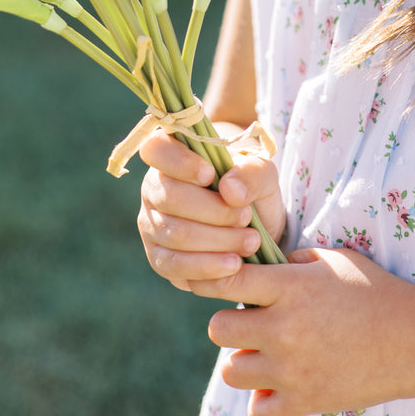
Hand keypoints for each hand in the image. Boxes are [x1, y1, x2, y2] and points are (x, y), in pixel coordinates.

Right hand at [137, 130, 285, 292]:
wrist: (253, 223)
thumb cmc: (250, 187)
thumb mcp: (262, 173)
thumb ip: (251, 173)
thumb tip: (229, 190)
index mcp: (172, 154)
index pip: (155, 148)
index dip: (179, 162)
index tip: (210, 174)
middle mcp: (154, 188)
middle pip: (170, 197)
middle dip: (214, 211)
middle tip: (246, 216)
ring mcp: (152, 224)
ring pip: (175, 234)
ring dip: (218, 240)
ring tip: (251, 241)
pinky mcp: (159, 258)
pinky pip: (174, 266)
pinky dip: (206, 267)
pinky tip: (233, 265)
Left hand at [201, 247, 414, 415]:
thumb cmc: (376, 290)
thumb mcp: (335, 259)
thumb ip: (294, 261)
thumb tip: (266, 266)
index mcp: (291, 287)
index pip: (227, 280)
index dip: (219, 278)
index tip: (229, 283)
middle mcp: (285, 328)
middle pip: (218, 330)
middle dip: (230, 322)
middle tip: (252, 321)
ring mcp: (292, 370)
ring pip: (231, 371)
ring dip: (244, 360)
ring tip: (267, 353)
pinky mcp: (305, 402)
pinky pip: (258, 412)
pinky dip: (263, 400)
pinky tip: (279, 384)